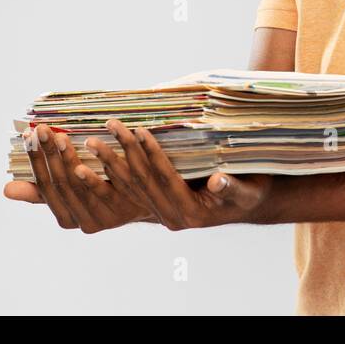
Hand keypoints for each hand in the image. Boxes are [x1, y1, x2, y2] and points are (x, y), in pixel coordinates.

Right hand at [2, 124, 152, 232]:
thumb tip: (6, 190)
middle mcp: (84, 221)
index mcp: (67, 219)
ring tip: (61, 136)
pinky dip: (100, 159)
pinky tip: (92, 144)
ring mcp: (106, 213)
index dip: (36, 163)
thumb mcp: (72, 196)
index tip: (28, 138)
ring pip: (82, 183)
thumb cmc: (102, 195)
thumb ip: (42, 192)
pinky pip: (110, 180)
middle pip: (62, 184)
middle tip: (41, 130)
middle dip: (49, 156)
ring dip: (69, 158)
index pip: (45, 188)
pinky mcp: (127, 203)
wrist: (149, 206)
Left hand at [98, 118, 275, 229]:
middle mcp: (173, 217)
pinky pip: (130, 190)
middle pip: (142, 182)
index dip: (152, 153)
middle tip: (110, 126)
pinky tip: (98, 156)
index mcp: (192, 212)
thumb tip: (218, 180)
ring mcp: (162, 214)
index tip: (139, 130)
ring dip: (111, 163)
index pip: (166, 178)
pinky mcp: (156, 207)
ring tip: (94, 139)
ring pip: (130, 187)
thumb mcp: (247, 189)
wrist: (248, 204)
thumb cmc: (251, 190)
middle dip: (124, 152)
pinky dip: (113, 173)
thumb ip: (231, 187)